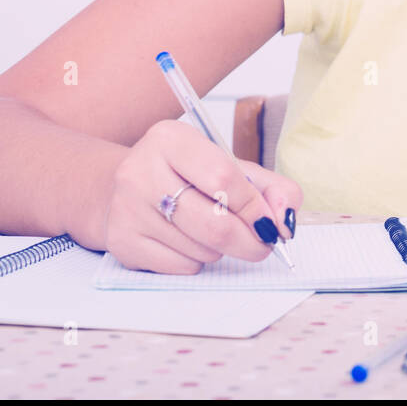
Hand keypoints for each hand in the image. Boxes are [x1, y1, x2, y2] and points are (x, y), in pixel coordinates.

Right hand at [102, 119, 302, 273]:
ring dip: (220, 249)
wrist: (127, 188)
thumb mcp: (232, 167)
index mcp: (171, 139)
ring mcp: (126, 208)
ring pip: (200, 249)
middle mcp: (141, 170)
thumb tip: (285, 222)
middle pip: (213, 224)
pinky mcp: (121, 241)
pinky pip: (180, 266)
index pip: (223, 178)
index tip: (271, 223)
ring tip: (211, 230)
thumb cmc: (189, 177)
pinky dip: (196, 261)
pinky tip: (187, 241)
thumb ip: (271, 188)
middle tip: (262, 243)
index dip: (254, 207)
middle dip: (249, 241)